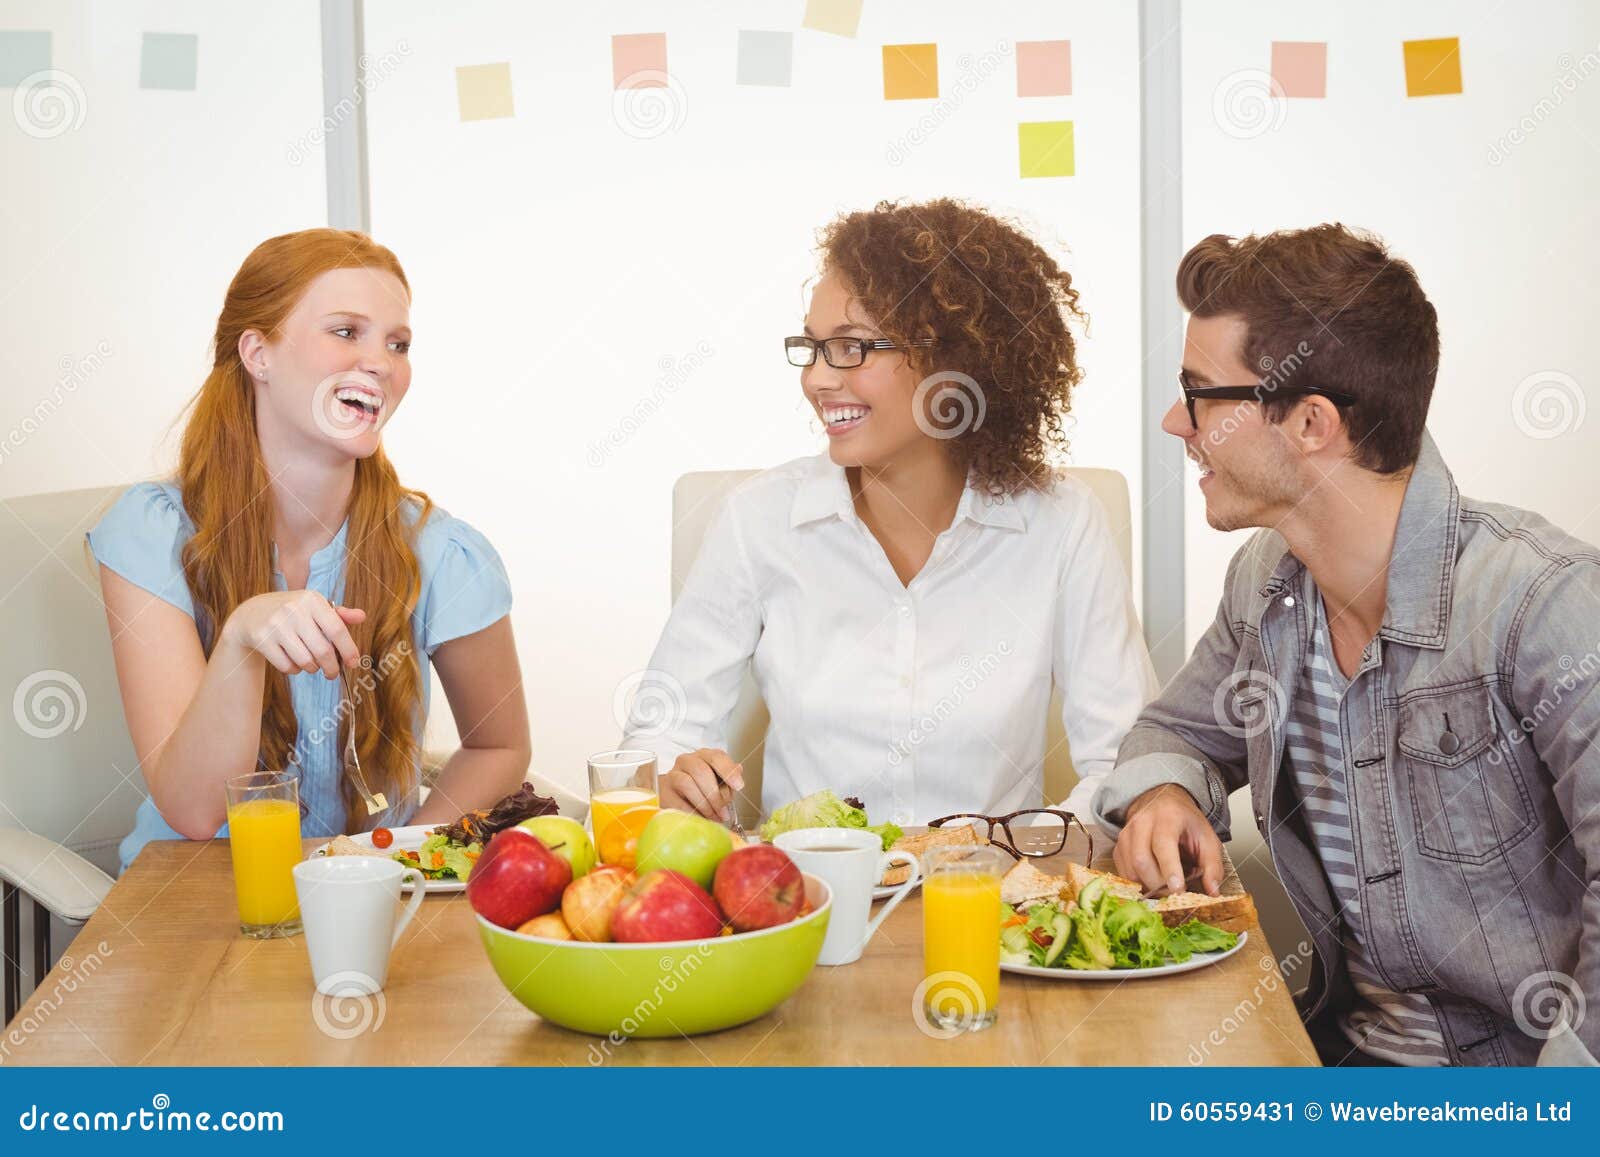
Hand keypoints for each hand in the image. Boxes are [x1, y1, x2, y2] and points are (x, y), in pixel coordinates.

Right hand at [219, 590, 364, 678]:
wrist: (252, 614)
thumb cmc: (293, 613)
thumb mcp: (315, 607)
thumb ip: (339, 614)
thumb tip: (362, 617)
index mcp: (311, 600)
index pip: (337, 629)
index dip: (348, 650)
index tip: (353, 663)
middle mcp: (293, 610)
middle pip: (323, 651)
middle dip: (332, 667)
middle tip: (333, 673)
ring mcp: (276, 625)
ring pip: (305, 661)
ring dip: (313, 669)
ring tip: (313, 665)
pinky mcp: (261, 639)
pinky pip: (287, 666)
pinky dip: (295, 670)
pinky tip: (294, 662)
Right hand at [660, 748, 743, 820]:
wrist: (674, 794)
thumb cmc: (701, 787)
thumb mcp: (719, 781)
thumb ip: (728, 777)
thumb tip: (738, 771)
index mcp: (704, 755)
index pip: (716, 757)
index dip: (728, 770)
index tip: (739, 786)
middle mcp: (687, 761)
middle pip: (701, 770)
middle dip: (716, 794)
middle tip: (724, 811)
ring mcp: (673, 775)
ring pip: (687, 783)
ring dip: (704, 804)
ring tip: (714, 816)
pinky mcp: (664, 792)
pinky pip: (677, 801)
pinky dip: (692, 812)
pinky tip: (701, 819)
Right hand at [1112, 783, 1223, 896]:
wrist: (1162, 802)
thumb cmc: (1185, 821)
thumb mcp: (1207, 838)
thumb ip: (1212, 865)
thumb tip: (1213, 891)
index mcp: (1167, 816)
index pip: (1163, 844)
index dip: (1170, 869)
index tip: (1178, 889)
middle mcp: (1141, 822)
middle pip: (1142, 860)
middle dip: (1159, 884)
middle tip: (1176, 892)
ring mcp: (1126, 834)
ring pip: (1131, 870)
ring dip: (1149, 886)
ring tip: (1166, 885)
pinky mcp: (1118, 847)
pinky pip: (1124, 874)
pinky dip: (1139, 884)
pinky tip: (1153, 881)